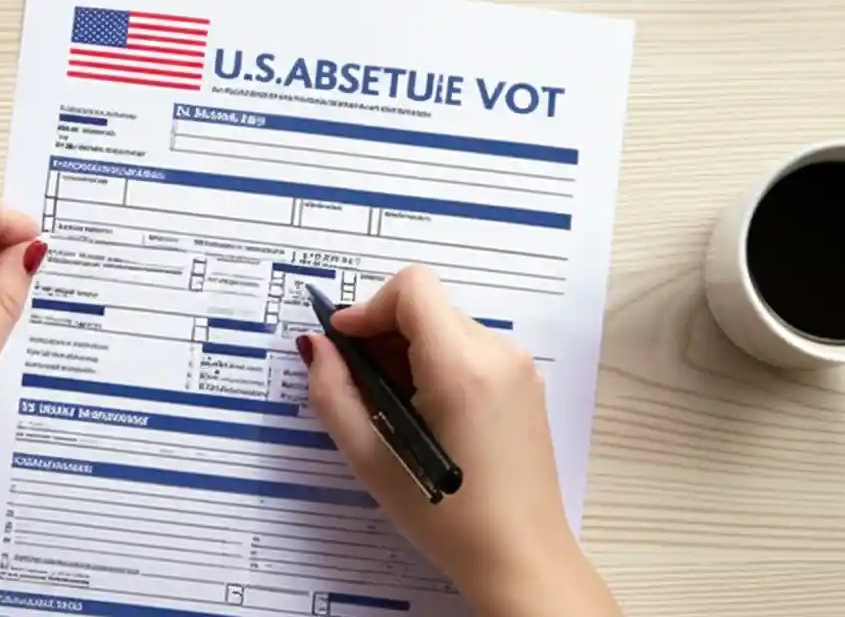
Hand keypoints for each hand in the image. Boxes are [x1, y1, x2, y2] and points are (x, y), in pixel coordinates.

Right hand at [298, 266, 619, 616]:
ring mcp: (520, 368)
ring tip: (396, 410)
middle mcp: (498, 353)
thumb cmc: (446, 517)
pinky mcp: (528, 385)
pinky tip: (428, 417)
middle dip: (385, 334)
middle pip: (428, 308)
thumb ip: (334, 393)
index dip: (369, 306)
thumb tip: (316, 345)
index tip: (343, 342)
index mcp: (461, 366)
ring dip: (411, 352)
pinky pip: (473, 351)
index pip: (413, 287)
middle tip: (361, 386)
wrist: (521, 558)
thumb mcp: (371, 459)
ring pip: (448, 329)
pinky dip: (440, 366)